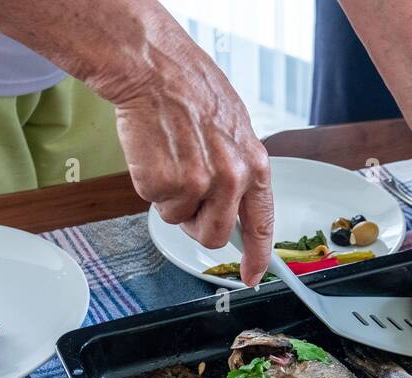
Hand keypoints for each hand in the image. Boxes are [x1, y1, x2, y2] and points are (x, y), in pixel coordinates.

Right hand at [108, 38, 273, 284]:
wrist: (153, 68)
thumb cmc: (189, 89)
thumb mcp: (232, 129)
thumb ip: (237, 169)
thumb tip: (235, 204)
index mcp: (253, 164)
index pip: (261, 223)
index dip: (258, 256)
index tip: (253, 275)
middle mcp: (231, 178)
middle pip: (215, 235)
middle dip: (198, 226)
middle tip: (186, 195)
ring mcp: (198, 183)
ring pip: (181, 221)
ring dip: (171, 200)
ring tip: (170, 158)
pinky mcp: (165, 184)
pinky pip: (156, 204)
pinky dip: (150, 184)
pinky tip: (155, 153)